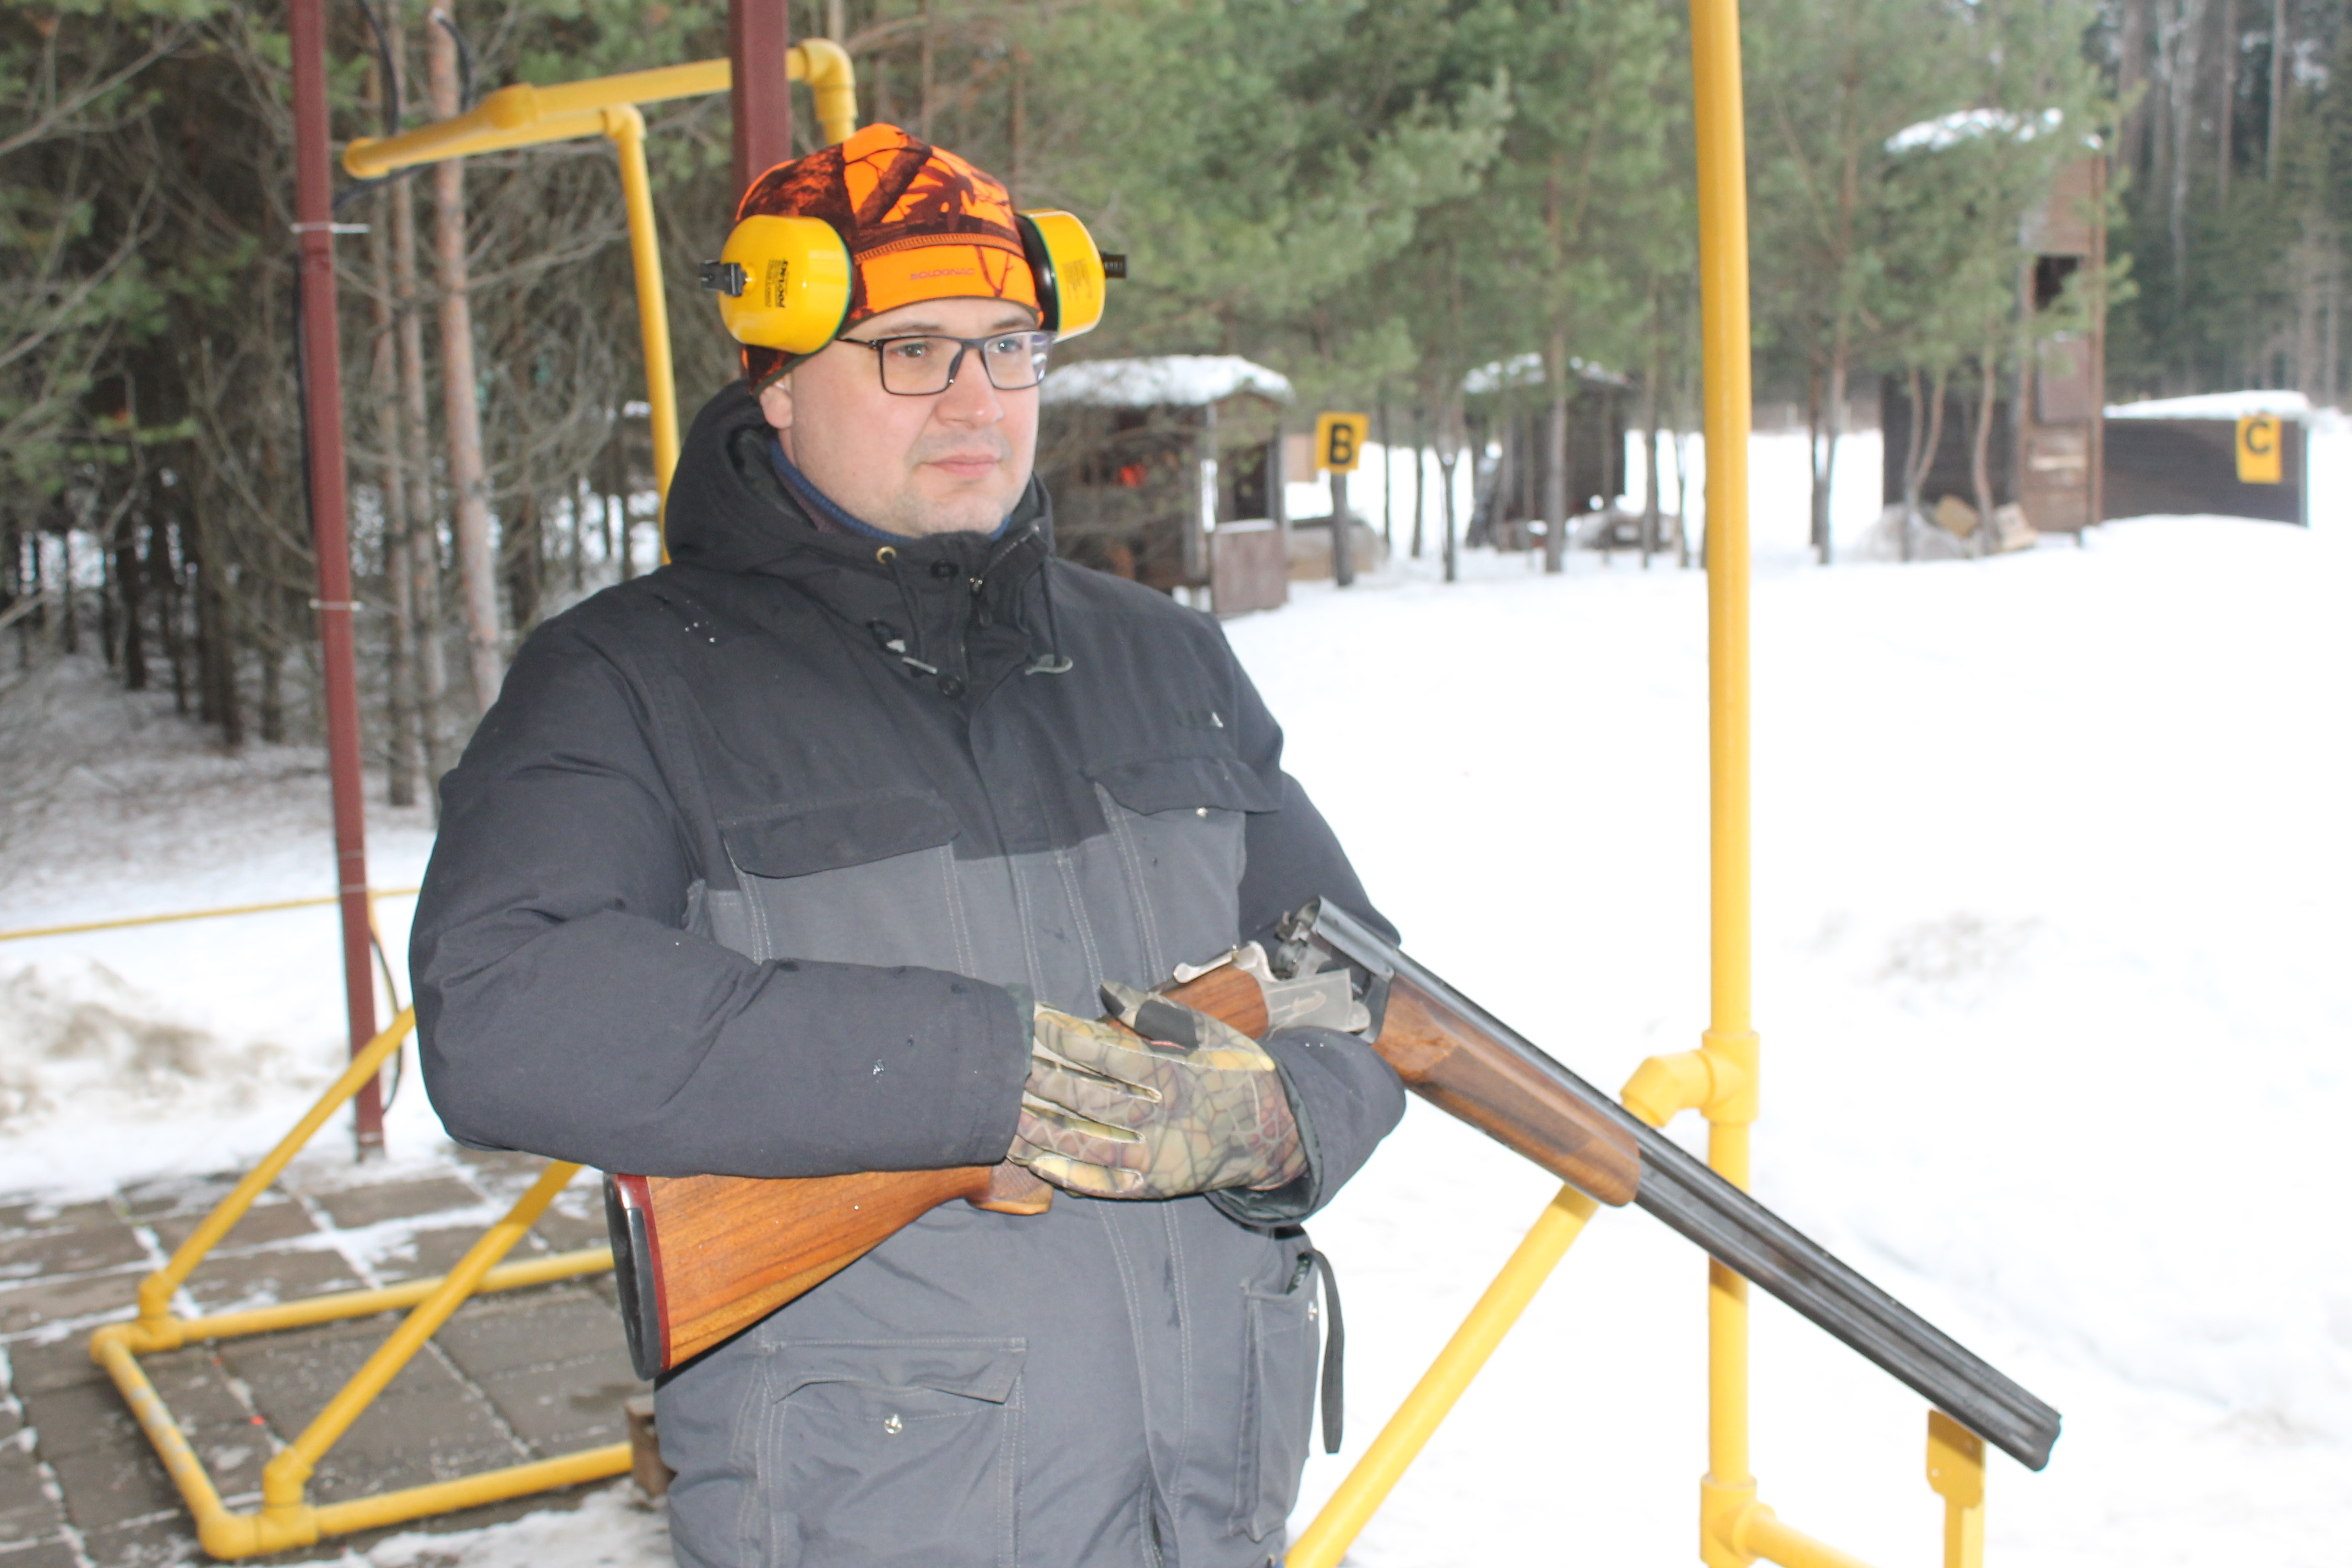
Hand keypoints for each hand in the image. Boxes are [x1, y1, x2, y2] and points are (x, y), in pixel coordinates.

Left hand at [1007, 982, 1306, 1199]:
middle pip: (1089, 1098)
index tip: (1036, 1022)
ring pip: (1087, 1142)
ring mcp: (1157, 1156)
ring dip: (1042, 1128)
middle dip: (1044, 1080)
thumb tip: (1106, 989)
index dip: (1067, 1037)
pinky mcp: (1153, 1186)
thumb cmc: (1238, 1074)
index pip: (1109, 1054)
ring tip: (1006, 1113)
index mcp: (1176, 1074)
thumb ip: (1155, 1013)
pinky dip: (1066, 1172)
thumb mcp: (1209, 1034)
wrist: (1275, 1135)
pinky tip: (1035, 1159)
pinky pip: (1101, 1183)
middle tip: (1007, 1063)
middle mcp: (1164, 1117)